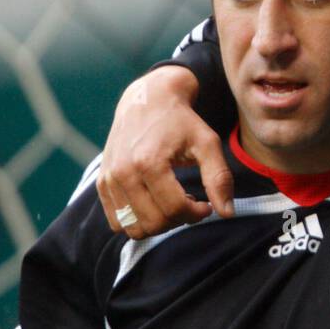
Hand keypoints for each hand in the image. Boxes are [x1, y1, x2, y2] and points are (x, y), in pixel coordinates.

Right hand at [96, 66, 233, 238]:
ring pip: (134, 228)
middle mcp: (123, 172)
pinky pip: (117, 222)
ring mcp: (108, 178)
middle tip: (190, 203)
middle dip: (179, 220)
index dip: (196, 214)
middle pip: (154, 222)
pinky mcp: (102, 182)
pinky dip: (138, 220)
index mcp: (149, 162)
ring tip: (171, 202)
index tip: (205, 205)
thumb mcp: (207, 144)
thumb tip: (227, 213)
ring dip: (159, 223)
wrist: (148, 100)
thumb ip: (219, 179)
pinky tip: (154, 202)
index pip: (174, 209)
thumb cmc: (182, 122)